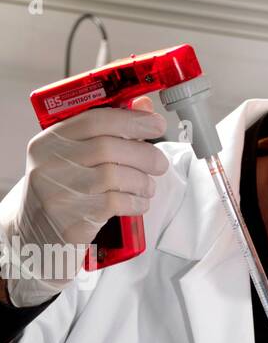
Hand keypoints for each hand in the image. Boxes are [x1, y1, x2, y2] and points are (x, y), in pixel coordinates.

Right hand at [0, 95, 168, 305]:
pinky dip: (136, 202)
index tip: (155, 124)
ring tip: (148, 186)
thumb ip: (105, 132)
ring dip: (142, 181)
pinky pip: (115, 204)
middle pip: (108, 148)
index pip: (93, 121)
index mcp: (48, 142)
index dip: (131, 120)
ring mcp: (58, 195)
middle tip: (159, 162)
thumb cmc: (61, 191)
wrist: (33, 235)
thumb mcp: (72, 158)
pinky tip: (139, 203)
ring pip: (114, 176)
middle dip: (143, 154)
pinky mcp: (72, 222)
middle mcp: (49, 166)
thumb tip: (143, 107)